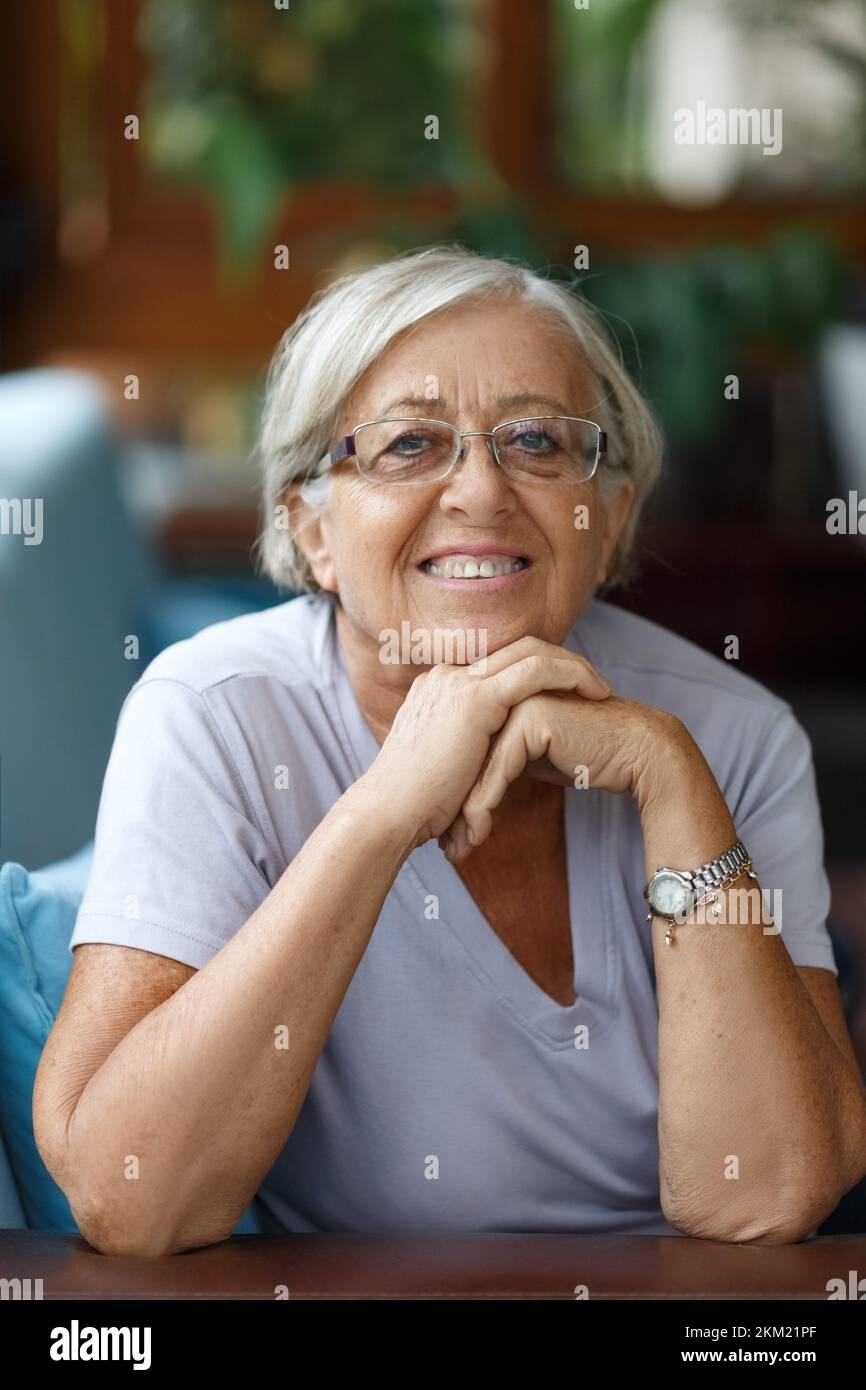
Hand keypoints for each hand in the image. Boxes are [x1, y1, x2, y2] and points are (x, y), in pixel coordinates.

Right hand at [355, 636, 613, 850]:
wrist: (387, 813)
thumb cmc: (412, 807)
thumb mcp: (443, 770)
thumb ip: (466, 757)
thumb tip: (485, 773)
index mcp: (438, 690)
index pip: (496, 666)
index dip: (536, 673)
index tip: (566, 694)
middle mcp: (448, 677)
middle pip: (516, 649)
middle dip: (560, 661)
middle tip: (593, 683)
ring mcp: (459, 683)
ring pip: (531, 652)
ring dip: (572, 666)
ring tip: (602, 690)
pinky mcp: (475, 699)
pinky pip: (536, 671)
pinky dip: (570, 676)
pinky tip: (594, 692)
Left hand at [441, 680, 686, 861]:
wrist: (635, 752)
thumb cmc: (586, 755)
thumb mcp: (531, 757)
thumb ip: (500, 756)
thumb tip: (467, 785)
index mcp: (499, 694)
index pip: (463, 748)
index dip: (455, 793)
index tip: (446, 832)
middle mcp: (504, 692)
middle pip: (465, 756)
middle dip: (454, 806)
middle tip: (447, 848)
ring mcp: (517, 700)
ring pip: (477, 764)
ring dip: (466, 813)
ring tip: (459, 850)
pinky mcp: (533, 718)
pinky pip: (499, 767)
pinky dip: (486, 804)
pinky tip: (480, 834)